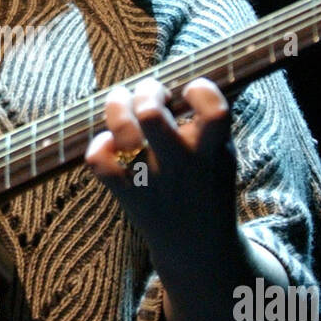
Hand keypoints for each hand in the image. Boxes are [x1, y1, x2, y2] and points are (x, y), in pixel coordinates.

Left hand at [86, 77, 287, 320]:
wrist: (196, 247)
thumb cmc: (205, 185)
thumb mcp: (221, 154)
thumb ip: (205, 121)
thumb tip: (179, 74)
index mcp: (212, 152)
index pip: (213, 109)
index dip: (201, 89)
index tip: (192, 91)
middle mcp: (180, 165)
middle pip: (150, 114)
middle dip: (146, 91)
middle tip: (151, 96)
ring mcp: (150, 180)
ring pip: (120, 131)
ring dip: (117, 105)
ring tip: (123, 103)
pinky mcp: (126, 193)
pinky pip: (99, 161)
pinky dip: (99, 146)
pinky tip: (112, 145)